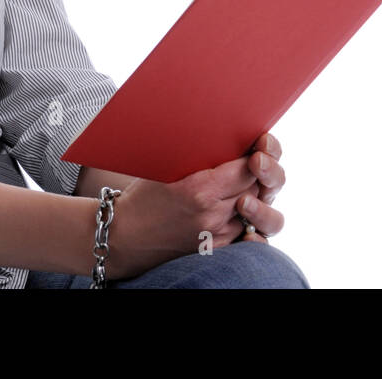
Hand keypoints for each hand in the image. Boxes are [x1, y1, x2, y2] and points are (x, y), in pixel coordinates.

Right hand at [100, 133, 286, 279]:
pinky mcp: (215, 248)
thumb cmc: (142, 196)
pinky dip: (245, 215)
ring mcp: (216, 234)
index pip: (247, 168)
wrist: (124, 236)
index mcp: (199, 190)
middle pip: (255, 188)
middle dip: (257, 172)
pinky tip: (239, 203)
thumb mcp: (165, 166)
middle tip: (253, 160)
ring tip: (246, 182)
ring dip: (254, 193)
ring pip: (255, 209)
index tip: (252, 146)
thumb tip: (224, 133)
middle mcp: (212, 214)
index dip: (253, 155)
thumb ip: (199, 154)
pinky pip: (246, 230)